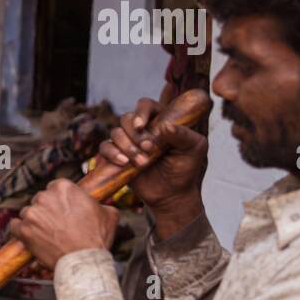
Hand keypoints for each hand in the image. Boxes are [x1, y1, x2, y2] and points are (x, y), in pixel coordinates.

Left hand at [8, 179, 119, 271]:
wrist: (84, 261)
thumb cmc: (96, 238)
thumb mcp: (109, 214)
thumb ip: (98, 203)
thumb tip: (98, 204)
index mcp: (63, 187)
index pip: (54, 188)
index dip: (58, 200)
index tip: (62, 210)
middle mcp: (44, 196)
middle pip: (40, 200)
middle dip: (46, 210)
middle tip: (56, 224)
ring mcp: (31, 213)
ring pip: (28, 213)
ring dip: (34, 221)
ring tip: (47, 234)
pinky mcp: (23, 229)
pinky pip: (15, 226)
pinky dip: (20, 231)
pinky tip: (29, 237)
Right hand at [96, 97, 206, 236]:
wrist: (172, 194)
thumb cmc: (185, 168)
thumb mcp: (194, 149)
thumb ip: (183, 134)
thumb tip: (165, 126)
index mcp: (160, 120)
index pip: (146, 105)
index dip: (141, 112)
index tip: (141, 125)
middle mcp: (142, 129)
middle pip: (126, 118)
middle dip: (134, 134)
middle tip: (148, 149)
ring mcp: (128, 142)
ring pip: (115, 133)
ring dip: (126, 146)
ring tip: (142, 162)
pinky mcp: (116, 156)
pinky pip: (104, 148)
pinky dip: (111, 153)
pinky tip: (123, 162)